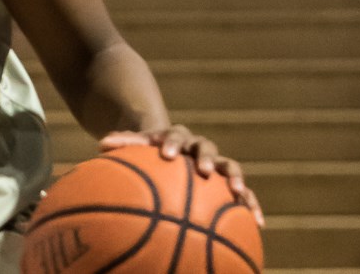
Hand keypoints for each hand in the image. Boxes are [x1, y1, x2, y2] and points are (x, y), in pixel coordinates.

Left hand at [101, 125, 263, 226]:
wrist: (172, 144)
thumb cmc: (150, 149)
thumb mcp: (137, 144)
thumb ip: (123, 144)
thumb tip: (101, 144)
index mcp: (176, 136)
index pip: (173, 135)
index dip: (170, 143)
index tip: (165, 154)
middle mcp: (198, 146)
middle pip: (205, 148)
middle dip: (204, 158)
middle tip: (201, 170)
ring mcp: (215, 162)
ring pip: (229, 166)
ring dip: (234, 179)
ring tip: (238, 193)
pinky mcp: (228, 180)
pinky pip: (244, 192)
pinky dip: (251, 204)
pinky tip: (258, 223)